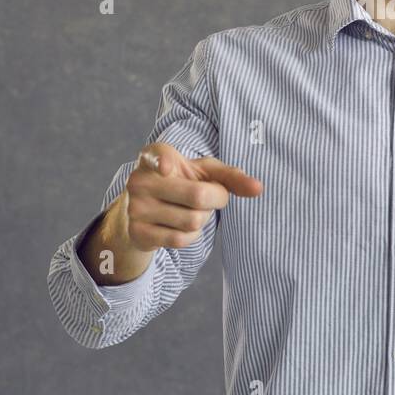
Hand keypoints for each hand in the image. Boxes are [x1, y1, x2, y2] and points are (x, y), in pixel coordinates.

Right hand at [122, 142, 264, 251]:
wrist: (142, 211)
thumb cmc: (181, 183)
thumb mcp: (204, 172)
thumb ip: (231, 176)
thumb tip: (258, 188)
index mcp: (154, 156)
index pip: (158, 155)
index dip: (164, 161)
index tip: (167, 168)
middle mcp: (140, 180)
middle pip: (198, 196)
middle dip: (217, 199)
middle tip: (212, 196)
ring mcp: (136, 207)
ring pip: (193, 221)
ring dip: (204, 218)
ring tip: (191, 209)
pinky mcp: (138, 232)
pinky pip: (181, 239)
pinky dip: (192, 235)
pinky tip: (181, 225)